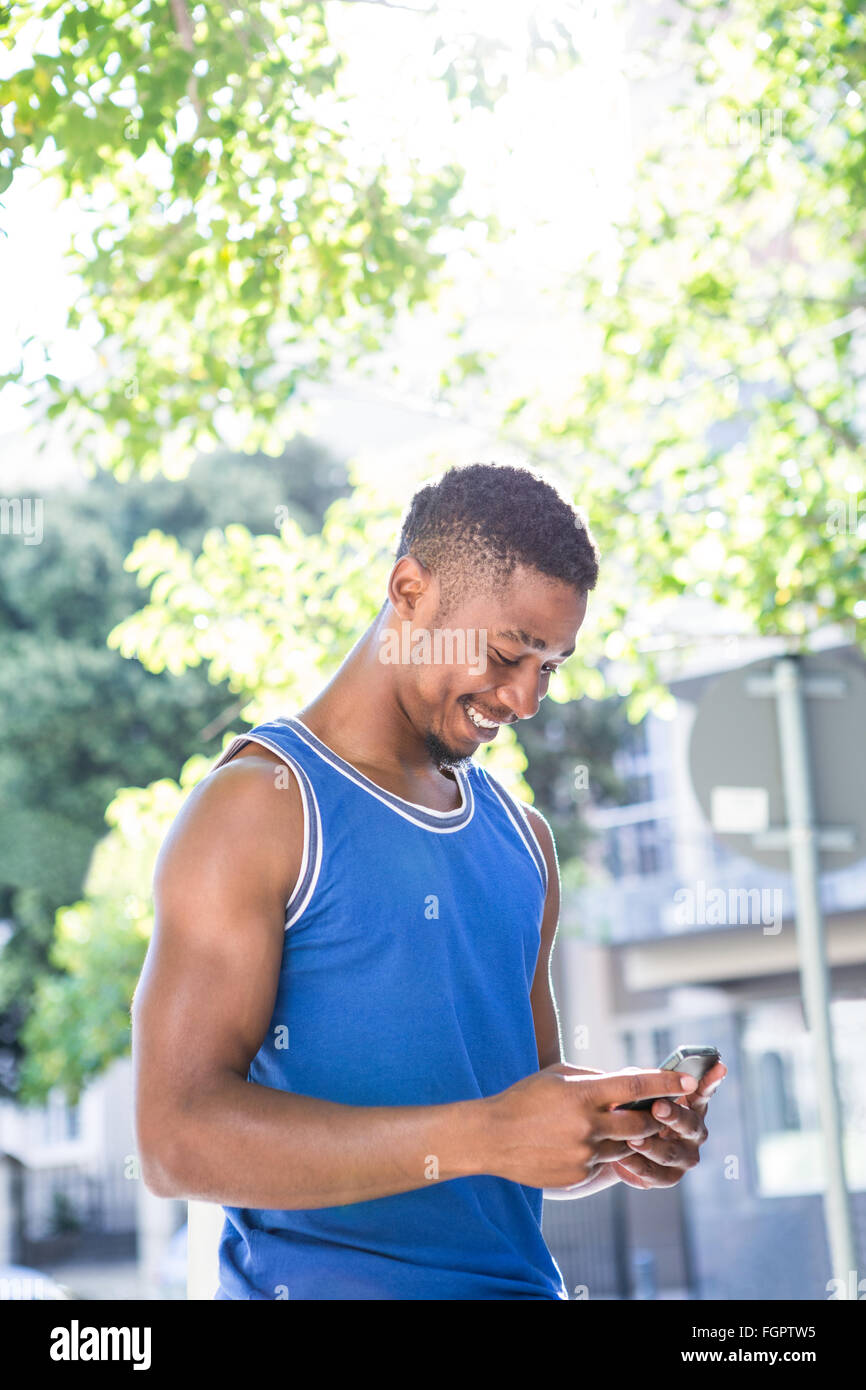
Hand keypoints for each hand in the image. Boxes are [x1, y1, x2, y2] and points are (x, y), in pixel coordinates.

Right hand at [485, 1061, 700, 1190]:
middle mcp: (589, 1124)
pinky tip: (578, 1145)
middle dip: (651, 1117)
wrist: (492, 1137)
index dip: (666, 1083)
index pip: (636, 1085)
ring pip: (625, 1147)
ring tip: (607, 1128)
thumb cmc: (525, 1099)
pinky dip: (601, 1154)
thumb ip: (595, 1078)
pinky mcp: (579, 1174)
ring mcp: (585, 1153)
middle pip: (640, 1123)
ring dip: (625, 1138)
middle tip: (655, 1112)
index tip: (689, 1083)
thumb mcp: (558, 1076)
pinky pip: (603, 1164)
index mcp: (584, 1093)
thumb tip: (627, 1080)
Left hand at [610, 1059, 726, 1189]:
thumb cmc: (632, 1108)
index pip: (703, 1091)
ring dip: (652, 1146)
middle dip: (674, 1115)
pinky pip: (655, 1174)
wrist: (615, 1144)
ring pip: (671, 1153)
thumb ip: (639, 1082)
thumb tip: (635, 1076)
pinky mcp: (669, 1176)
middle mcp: (694, 1131)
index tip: (718, 1066)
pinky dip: (637, 1166)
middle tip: (657, 1107)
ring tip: (632, 1140)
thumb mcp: (635, 1091)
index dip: (710, 1080)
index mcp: (690, 1105)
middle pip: (690, 1124)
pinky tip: (621, 1159)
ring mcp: (685, 1156)